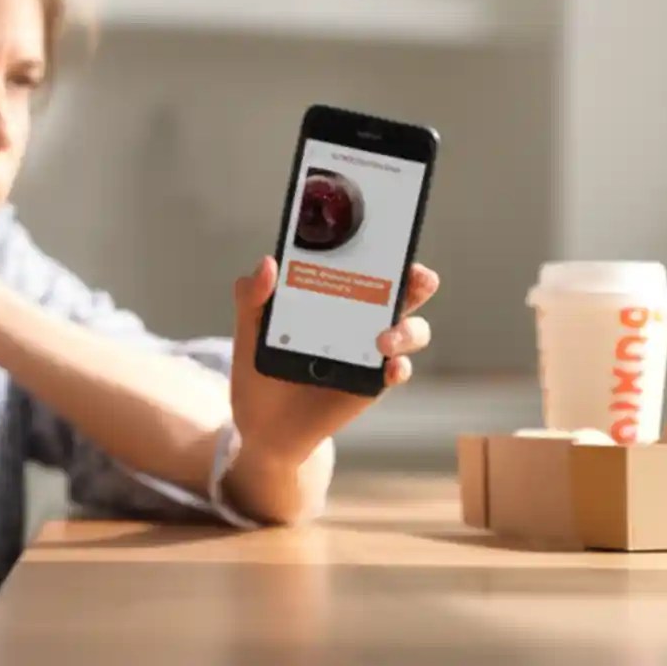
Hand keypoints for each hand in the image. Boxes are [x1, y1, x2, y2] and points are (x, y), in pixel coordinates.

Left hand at [230, 257, 439, 465]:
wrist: (262, 427)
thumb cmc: (259, 372)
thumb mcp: (249, 332)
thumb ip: (253, 298)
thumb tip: (268, 264)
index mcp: (332, 295)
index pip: (364, 264)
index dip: (383, 249)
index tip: (390, 238)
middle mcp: (359, 317)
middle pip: (402, 292)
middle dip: (417, 280)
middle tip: (416, 277)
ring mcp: (371, 350)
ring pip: (411, 330)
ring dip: (407, 329)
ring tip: (383, 340)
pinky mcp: (374, 382)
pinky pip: (399, 370)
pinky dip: (400, 367)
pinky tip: (388, 368)